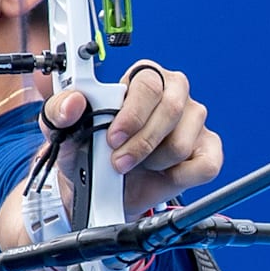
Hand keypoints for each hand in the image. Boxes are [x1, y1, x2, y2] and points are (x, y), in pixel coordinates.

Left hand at [42, 61, 221, 218]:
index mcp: (143, 78)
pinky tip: (163, 174)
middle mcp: (174, 93)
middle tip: (120, 162)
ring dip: (154, 163)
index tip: (114, 138)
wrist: (103, 192)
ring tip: (139, 164)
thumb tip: (73, 103)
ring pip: (182, 143)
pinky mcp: (209, 150)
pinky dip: (180, 177)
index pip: (148, 83)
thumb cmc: (90, 153)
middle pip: (171, 109)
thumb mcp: (64, 132)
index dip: (132, 114)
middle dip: (142, 143)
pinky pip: (206, 165)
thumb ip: (59, 112)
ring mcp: (195, 121)